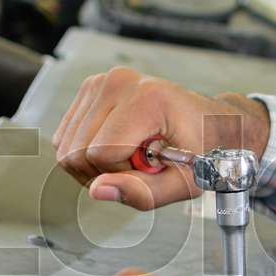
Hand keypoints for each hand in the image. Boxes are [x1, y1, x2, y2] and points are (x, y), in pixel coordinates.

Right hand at [52, 66, 271, 210]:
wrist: (211, 122)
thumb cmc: (204, 148)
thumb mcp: (185, 181)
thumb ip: (143, 192)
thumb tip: (98, 190)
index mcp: (148, 99)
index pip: (102, 153)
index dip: (122, 174)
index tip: (150, 169)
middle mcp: (119, 83)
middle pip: (76, 151)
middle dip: (104, 171)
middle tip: (139, 167)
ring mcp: (101, 82)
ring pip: (64, 145)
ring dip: (93, 163)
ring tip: (130, 156)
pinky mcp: (90, 88)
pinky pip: (64, 135)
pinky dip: (85, 150)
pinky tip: (116, 147)